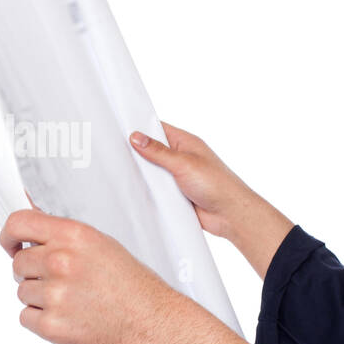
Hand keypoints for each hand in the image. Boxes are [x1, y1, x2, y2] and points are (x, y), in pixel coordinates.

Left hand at [0, 206, 188, 343]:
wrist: (152, 323)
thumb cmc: (134, 286)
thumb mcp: (102, 245)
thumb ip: (65, 236)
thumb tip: (35, 226)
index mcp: (73, 236)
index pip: (18, 223)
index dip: (9, 236)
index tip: (10, 245)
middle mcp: (61, 261)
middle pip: (18, 264)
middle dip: (32, 273)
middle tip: (58, 282)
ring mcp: (55, 294)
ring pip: (22, 292)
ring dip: (39, 299)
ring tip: (72, 301)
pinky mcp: (52, 325)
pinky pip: (26, 318)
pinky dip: (41, 321)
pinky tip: (67, 317)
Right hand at [129, 121, 256, 241]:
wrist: (230, 215)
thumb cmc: (216, 183)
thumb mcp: (183, 163)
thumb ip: (158, 152)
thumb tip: (136, 137)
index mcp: (185, 143)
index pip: (158, 129)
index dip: (140, 129)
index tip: (118, 129)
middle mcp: (181, 158)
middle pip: (152, 152)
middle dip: (137, 154)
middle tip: (113, 153)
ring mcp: (178, 177)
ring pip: (153, 173)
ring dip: (143, 175)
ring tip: (119, 173)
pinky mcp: (176, 194)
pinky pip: (157, 191)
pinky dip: (149, 192)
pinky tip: (134, 192)